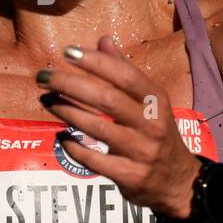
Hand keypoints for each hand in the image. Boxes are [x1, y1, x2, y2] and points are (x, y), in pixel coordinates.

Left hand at [37, 35, 200, 218]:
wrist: (178, 182)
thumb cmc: (157, 133)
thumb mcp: (151, 101)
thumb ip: (126, 71)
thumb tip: (103, 40)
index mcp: (157, 101)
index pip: (126, 76)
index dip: (97, 62)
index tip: (68, 52)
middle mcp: (152, 124)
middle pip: (107, 99)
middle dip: (71, 85)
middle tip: (44, 77)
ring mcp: (142, 152)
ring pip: (98, 128)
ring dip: (67, 112)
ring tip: (47, 100)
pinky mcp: (130, 176)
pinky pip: (94, 160)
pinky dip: (73, 147)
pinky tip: (61, 136)